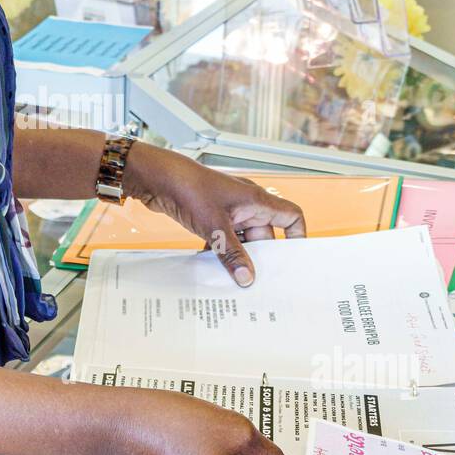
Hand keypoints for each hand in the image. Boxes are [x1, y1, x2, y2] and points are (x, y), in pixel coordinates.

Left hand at [124, 144, 305, 286]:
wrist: (158, 177)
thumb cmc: (190, 187)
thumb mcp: (215, 227)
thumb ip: (232, 254)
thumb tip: (247, 277)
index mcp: (256, 200)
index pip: (290, 216)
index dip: (296, 237)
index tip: (292, 259)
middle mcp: (246, 204)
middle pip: (265, 235)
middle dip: (260, 256)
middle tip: (257, 277)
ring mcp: (229, 210)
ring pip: (242, 239)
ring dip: (237, 255)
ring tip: (233, 275)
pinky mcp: (212, 216)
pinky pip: (224, 238)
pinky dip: (221, 251)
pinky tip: (212, 265)